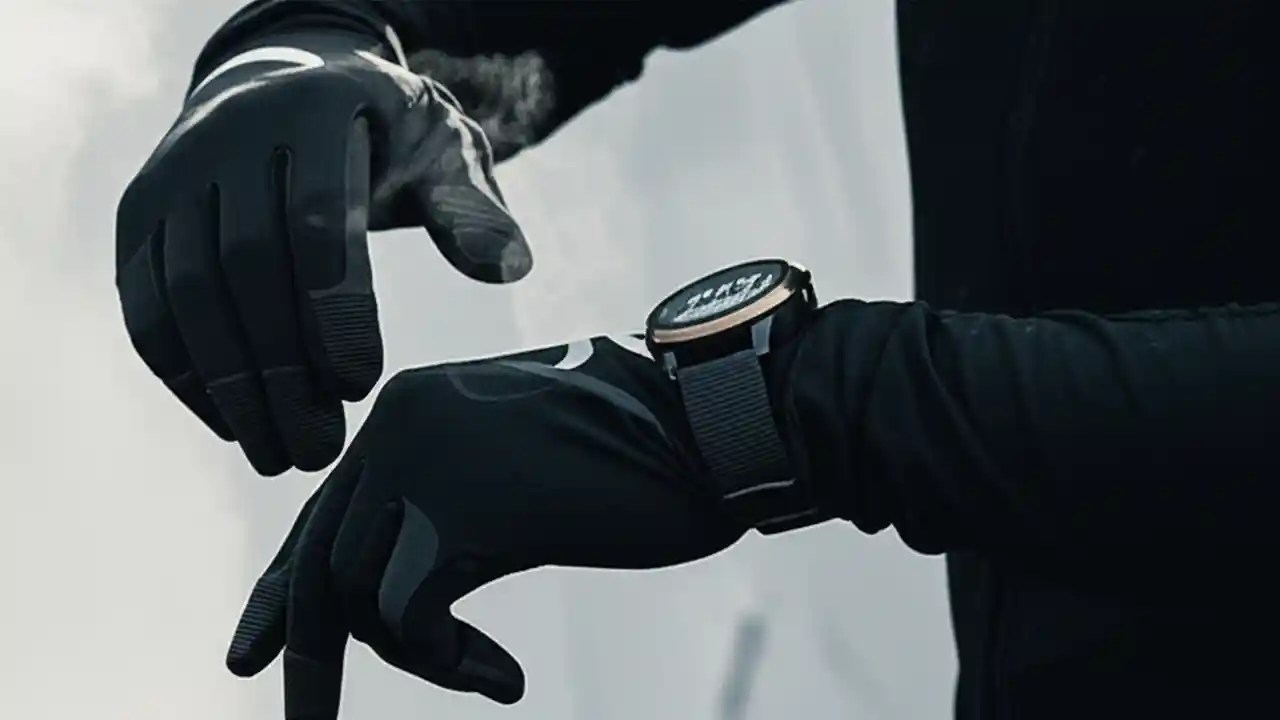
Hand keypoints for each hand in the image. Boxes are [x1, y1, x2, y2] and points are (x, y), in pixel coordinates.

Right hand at [115, 27, 528, 474]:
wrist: (288, 93)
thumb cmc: (385, 140)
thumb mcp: (441, 152)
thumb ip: (471, 208)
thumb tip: (510, 268)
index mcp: (318, 107)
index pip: (320, 217)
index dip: (337, 308)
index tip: (361, 387)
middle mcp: (231, 132)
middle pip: (246, 263)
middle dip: (282, 368)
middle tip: (317, 449)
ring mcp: (175, 173)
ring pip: (186, 290)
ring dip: (230, 384)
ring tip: (277, 453)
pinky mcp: (140, 214)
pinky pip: (146, 301)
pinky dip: (184, 370)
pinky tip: (230, 422)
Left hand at [226, 335, 747, 716]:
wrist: (714, 431)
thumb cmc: (637, 461)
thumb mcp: (514, 477)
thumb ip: (444, 507)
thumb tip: (384, 588)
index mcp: (411, 409)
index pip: (323, 513)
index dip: (281, 593)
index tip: (251, 657)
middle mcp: (402, 422)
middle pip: (321, 561)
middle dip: (309, 655)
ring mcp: (428, 459)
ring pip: (357, 597)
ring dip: (416, 659)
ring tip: (483, 674)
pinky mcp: (466, 508)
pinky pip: (408, 617)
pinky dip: (445, 664)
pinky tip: (503, 681)